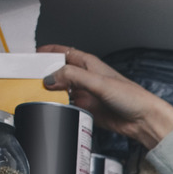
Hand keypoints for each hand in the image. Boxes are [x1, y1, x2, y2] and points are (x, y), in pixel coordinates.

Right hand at [37, 45, 172, 148]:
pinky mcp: (88, 110)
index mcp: (90, 65)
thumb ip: (73, 77)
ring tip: (36, 95)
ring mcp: (87, 94)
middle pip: (59, 73)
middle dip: (45, 75)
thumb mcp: (99, 82)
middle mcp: (87, 78)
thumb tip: (50, 77)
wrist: (143, 120)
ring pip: (62, 91)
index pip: (64, 53)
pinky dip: (59, 108)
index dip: (48, 52)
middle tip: (29, 79)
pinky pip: (68, 107)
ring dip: (51, 93)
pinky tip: (52, 109)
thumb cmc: (131, 97)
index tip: (32, 56)